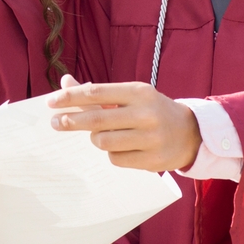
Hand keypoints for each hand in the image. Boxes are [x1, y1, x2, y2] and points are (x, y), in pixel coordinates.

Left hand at [48, 75, 200, 171]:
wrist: (191, 133)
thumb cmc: (152, 110)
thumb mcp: (130, 95)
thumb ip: (98, 92)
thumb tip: (65, 82)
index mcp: (139, 92)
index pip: (96, 92)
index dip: (71, 97)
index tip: (51, 101)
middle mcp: (146, 114)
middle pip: (96, 119)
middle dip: (71, 121)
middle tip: (55, 123)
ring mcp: (151, 139)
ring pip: (103, 142)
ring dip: (97, 139)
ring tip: (105, 135)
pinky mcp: (152, 161)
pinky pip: (115, 158)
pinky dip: (113, 153)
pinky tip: (125, 147)